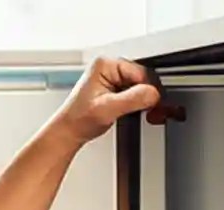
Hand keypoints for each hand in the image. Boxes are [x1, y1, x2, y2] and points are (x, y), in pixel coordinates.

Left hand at [52, 56, 167, 145]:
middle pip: (142, 78)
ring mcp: (112, 77)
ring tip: (132, 112)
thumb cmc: (79, 119)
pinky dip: (138, 103)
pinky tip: (131, 111)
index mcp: (105, 64)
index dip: (148, 89)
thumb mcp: (108, 108)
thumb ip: (132, 99)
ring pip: (141, 86)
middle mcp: (109, 67)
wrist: (70, 131)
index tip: (152, 104)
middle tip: (145, 110)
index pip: (140, 71)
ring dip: (142, 100)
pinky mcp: (115, 88)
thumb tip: (153, 93)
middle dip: (145, 95)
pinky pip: (135, 92)